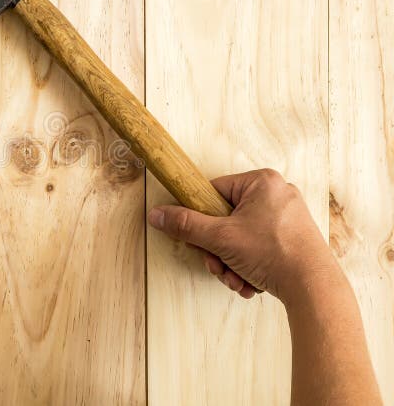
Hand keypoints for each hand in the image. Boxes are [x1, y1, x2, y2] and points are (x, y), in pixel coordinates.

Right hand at [148, 169, 337, 301]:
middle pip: (225, 219)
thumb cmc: (274, 254)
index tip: (198, 237)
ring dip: (231, 263)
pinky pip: (258, 247)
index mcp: (261, 182)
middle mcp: (277, 194)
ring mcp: (287, 217)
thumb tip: (157, 214)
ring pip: (240, 237)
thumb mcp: (220, 238)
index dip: (201, 218)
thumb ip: (186, 225)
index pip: (214, 192)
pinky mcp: (292, 238)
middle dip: (218, 251)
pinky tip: (251, 282)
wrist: (314, 288)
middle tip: (218, 265)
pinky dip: (249, 266)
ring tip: (237, 279)